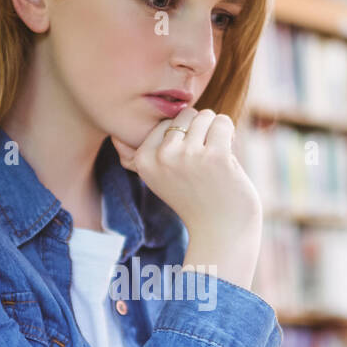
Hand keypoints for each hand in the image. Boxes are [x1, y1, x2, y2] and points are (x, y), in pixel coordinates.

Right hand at [111, 109, 261, 287]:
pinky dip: (230, 135)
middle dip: (200, 130)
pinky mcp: (215, 156)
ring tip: (215, 160)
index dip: (183, 136)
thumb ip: (147, 154)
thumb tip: (116, 138)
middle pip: (187, 115)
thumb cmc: (194, 199)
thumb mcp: (160, 177)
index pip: (166, 121)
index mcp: (143, 159)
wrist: (220, 231)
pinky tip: (228, 158)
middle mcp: (163, 156)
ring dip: (216, 133)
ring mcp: (188, 156)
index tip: (187, 163)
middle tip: (204, 161)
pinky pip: (223, 123)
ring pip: (206, 115)